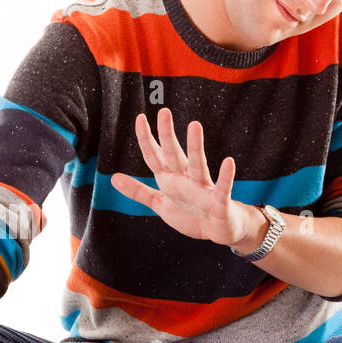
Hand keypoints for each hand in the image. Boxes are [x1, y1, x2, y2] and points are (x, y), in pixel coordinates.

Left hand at [110, 107, 259, 248]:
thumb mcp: (160, 203)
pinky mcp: (219, 202)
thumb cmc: (191, 214)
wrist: (218, 230)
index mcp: (171, 179)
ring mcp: (203, 189)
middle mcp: (186, 179)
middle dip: (168, 135)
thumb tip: (113, 178)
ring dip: (195, 147)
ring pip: (198, 165)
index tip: (140, 118)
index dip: (146, 140)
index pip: (155, 157)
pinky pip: (222, 188)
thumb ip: (138, 191)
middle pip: (174, 155)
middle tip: (164, 112)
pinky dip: (225, 177)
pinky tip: (228, 162)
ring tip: (194, 125)